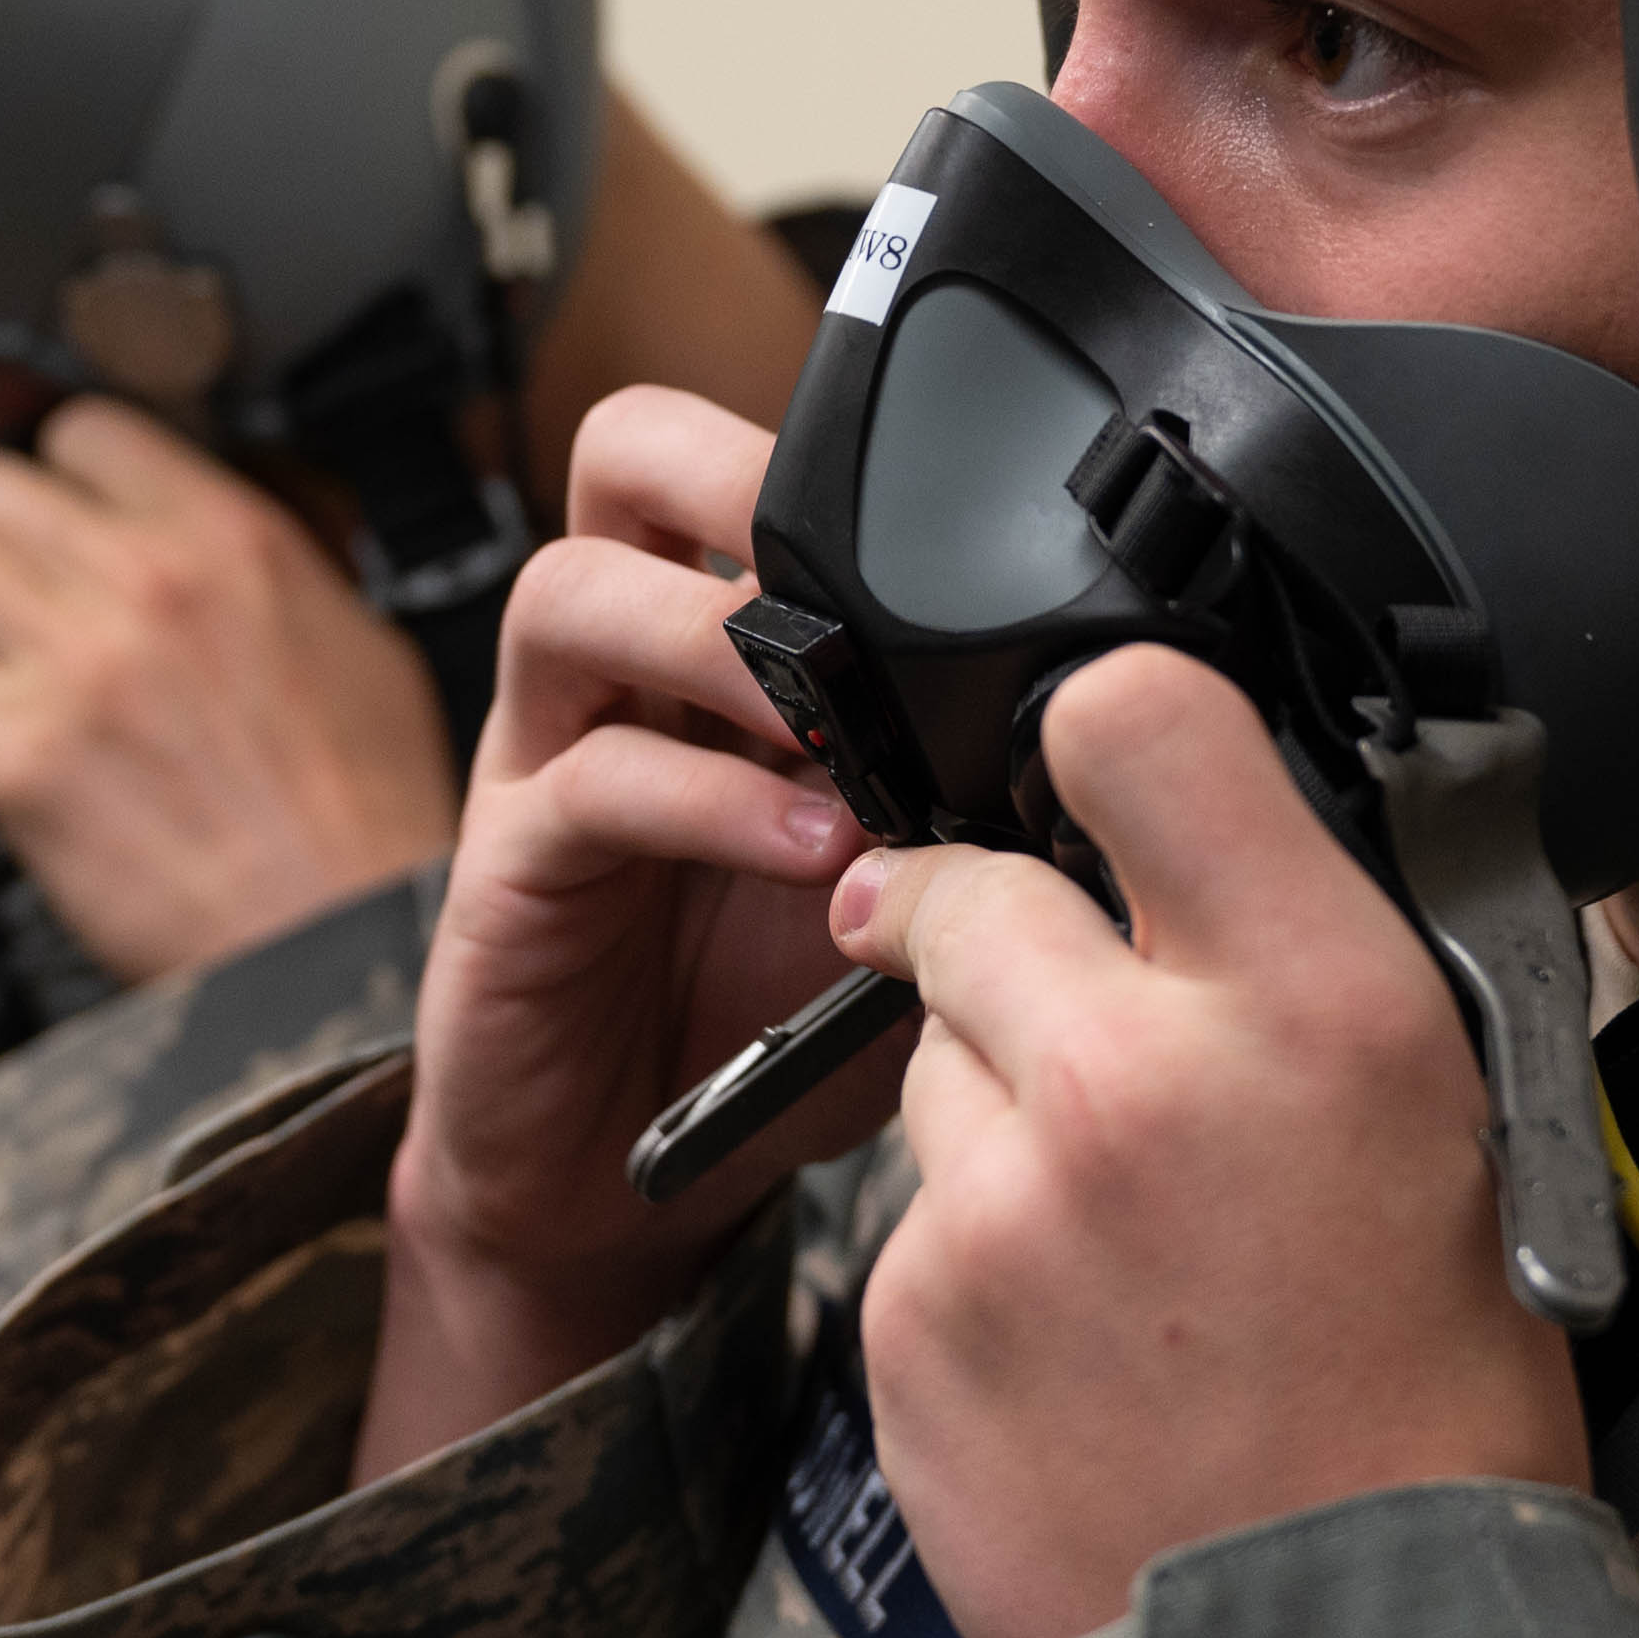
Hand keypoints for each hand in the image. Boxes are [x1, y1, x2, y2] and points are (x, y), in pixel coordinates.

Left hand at [0, 400, 456, 985]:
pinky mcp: (18, 758)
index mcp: (229, 536)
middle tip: (8, 578)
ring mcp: (70, 666)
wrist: (336, 943)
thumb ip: (256, 558)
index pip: (80, 427)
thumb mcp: (356, 634)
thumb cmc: (362, 809)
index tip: (69, 511)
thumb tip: (183, 525)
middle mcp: (141, 582)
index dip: (65, 473)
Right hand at [359, 387, 878, 1485]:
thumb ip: (980, 803)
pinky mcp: (507, 866)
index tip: (975, 524)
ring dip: (719, 638)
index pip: (749, 456)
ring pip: (573, 592)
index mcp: (720, 636)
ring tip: (835, 720)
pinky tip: (813, 854)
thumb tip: (1131, 754)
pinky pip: (593, 780)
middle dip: (742, 472)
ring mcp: (548, 751)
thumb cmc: (764, 1013)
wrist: (607, 1189)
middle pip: (626, 451)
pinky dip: (713, 801)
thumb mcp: (910, 884)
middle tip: (855, 563)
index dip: (837, 448)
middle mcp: (623, 663)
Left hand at [841, 645, 1589, 1637]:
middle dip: (997, 932)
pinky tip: (1076, 1341)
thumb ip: (1305, 950)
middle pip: (968, 888)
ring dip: (993, 1108)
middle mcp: (1142, 1077)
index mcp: (1320, 1001)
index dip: (1101, 723)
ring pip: (930, 1059)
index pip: (1139, 721)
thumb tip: (1199, 836)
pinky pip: (910, 1215)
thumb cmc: (1429, 1386)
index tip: (1090, 761)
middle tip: (1073, 1018)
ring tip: (1122, 1238)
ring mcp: (1006, 1204)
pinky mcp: (913, 1320)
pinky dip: (970, 1257)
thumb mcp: (1456, 1118)